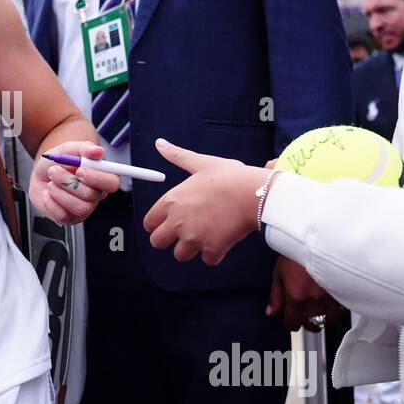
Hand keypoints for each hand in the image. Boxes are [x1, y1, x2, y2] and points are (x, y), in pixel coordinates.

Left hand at [30, 141, 119, 225]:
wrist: (39, 175)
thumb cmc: (57, 163)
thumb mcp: (68, 150)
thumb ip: (84, 148)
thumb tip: (98, 151)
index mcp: (101, 177)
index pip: (112, 183)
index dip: (97, 178)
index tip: (80, 170)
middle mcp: (96, 195)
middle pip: (92, 195)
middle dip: (68, 181)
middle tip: (54, 170)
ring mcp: (84, 209)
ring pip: (79, 207)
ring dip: (59, 191)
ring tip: (51, 182)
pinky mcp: (70, 219)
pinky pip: (63, 215)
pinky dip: (50, 202)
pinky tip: (49, 195)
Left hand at [143, 138, 268, 265]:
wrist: (254, 194)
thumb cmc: (229, 176)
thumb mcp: (201, 163)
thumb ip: (177, 156)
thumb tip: (159, 143)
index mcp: (171, 202)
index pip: (149, 223)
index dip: (157, 224)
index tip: (167, 223)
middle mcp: (178, 222)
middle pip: (158, 243)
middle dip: (169, 240)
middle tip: (184, 232)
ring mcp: (194, 238)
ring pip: (181, 255)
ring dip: (191, 249)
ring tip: (205, 235)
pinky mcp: (212, 250)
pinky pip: (207, 260)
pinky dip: (214, 253)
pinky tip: (221, 240)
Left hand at [268, 257, 344, 332]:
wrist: (315, 235)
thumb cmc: (296, 250)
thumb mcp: (279, 272)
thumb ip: (276, 296)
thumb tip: (271, 312)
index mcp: (296, 295)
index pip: (292, 323)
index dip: (290, 324)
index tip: (291, 321)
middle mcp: (314, 298)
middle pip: (313, 326)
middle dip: (307, 323)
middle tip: (305, 315)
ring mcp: (331, 295)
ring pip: (329, 320)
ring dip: (323, 317)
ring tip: (319, 309)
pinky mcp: (344, 289)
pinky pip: (342, 308)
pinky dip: (336, 308)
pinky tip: (331, 300)